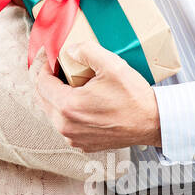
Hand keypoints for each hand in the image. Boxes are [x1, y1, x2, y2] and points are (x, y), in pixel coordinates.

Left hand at [33, 40, 160, 150]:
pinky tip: (80, 99)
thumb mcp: (112, 64)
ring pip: (52, 112)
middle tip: (57, 67)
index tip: (51, 57)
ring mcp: (74, 138)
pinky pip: (65, 124)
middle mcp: (66, 126)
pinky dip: (67, 111)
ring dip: (56, 95)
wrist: (153, 123)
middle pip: (43, 98)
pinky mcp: (83, 144)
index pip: (41, 83)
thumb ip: (86, 51)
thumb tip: (69, 50)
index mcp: (68, 107)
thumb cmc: (134, 98)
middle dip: (47, 80)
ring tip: (69, 82)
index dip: (43, 66)